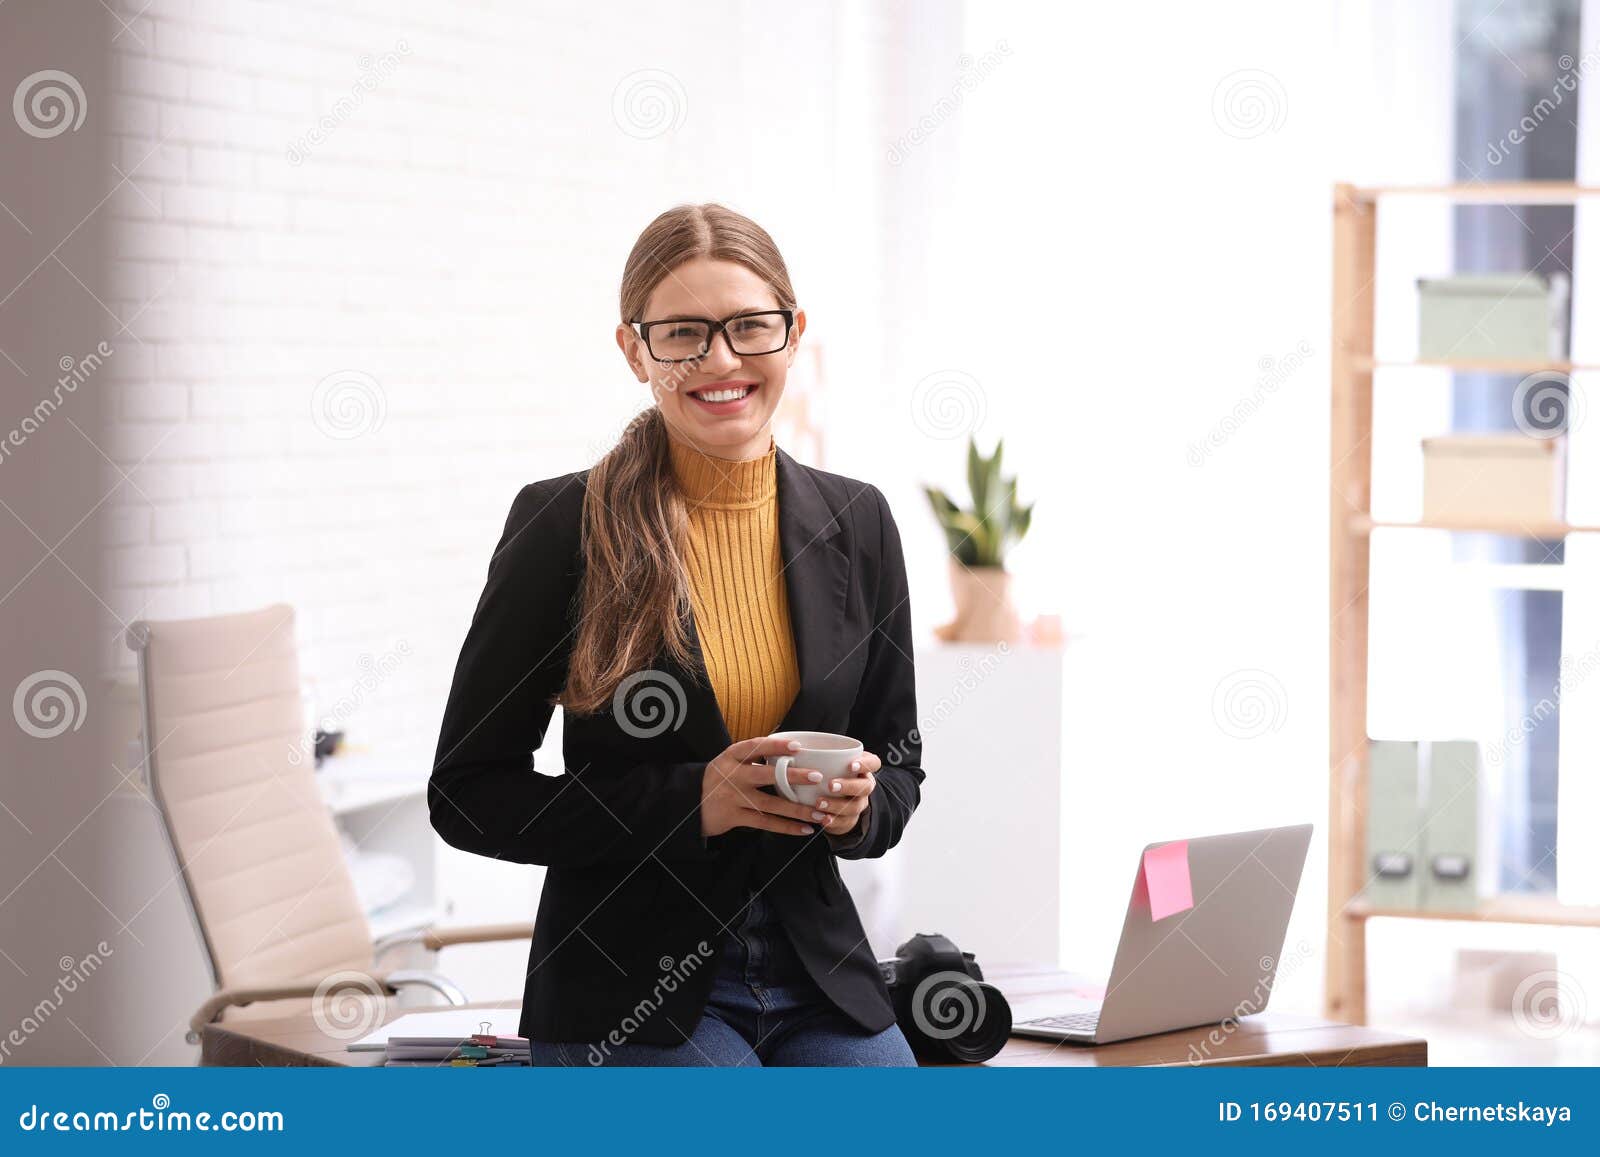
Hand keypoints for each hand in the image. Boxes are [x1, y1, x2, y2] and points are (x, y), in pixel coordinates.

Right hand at [700, 736, 836, 837]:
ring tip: (820, 812)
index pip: (755, 747)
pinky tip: (805, 829)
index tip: (798, 746)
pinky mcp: (735, 817)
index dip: (776, 746)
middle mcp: (733, 775)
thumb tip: (787, 744)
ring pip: (771, 803)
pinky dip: (786, 827)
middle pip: (767, 775)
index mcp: (731, 756)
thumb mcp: (729, 761)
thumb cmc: (718, 779)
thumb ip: (752, 755)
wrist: (689, 804)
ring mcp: (734, 797)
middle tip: (817, 777)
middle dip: (794, 776)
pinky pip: (765, 823)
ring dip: (798, 809)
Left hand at [814, 751, 879, 837]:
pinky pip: (845, 822)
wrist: (834, 799)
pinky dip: (833, 821)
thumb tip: (794, 747)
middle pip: (865, 786)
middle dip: (848, 786)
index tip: (850, 765)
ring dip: (836, 805)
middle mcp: (864, 785)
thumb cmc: (830, 772)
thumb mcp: (829, 761)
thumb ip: (820, 754)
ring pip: (855, 806)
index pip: (873, 763)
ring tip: (819, 804)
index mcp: (863, 768)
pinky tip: (822, 819)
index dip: (865, 764)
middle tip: (830, 785)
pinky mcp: (850, 819)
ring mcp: (859, 803)